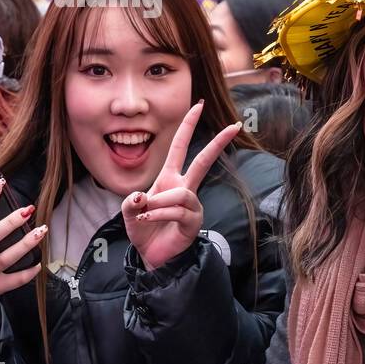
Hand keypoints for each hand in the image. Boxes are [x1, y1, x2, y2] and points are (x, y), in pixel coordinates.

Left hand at [121, 100, 241, 270]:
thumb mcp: (129, 214)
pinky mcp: (194, 221)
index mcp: (169, 180)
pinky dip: (159, 214)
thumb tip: (140, 197)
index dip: (188, 126)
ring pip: (180, 194)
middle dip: (218, 143)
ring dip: (158, 203)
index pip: (180, 147)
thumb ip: (130, 203)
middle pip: (204, 161)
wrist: (153, 257)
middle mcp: (184, 189)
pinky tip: (148, 220)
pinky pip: (178, 211)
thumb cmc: (144, 232)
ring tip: (145, 213)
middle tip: (235, 126)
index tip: (199, 106)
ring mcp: (192, 205)